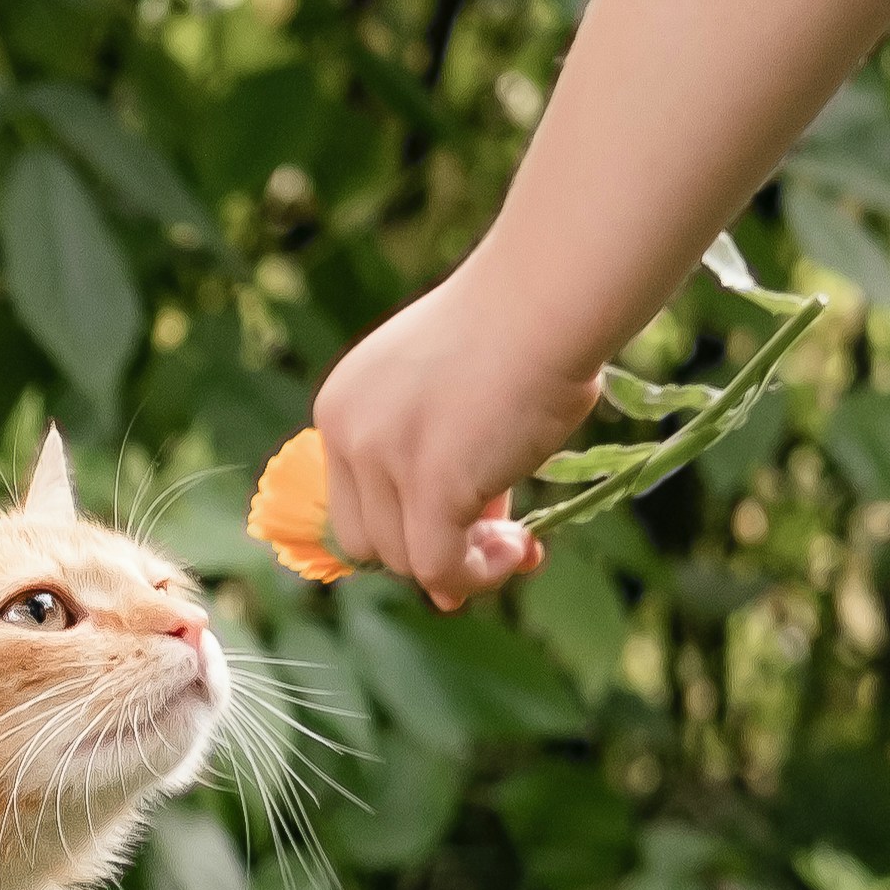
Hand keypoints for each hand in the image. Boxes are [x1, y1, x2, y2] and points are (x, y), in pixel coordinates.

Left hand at [309, 266, 599, 607]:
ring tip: (518, 540)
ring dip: (464, 563)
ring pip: (404, 560)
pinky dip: (478, 576)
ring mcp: (384, 460)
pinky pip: (440, 568)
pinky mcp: (431, 487)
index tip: (473, 519)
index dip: (409, 522)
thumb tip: (445, 591)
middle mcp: (348, 431)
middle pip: (368, 540)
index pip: (354, 501)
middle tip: (503, 533)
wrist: (546, 298)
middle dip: (433, 545)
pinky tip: (521, 549)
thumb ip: (444, 486)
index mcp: (343, 404)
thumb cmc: (520, 334)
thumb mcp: (460, 410)